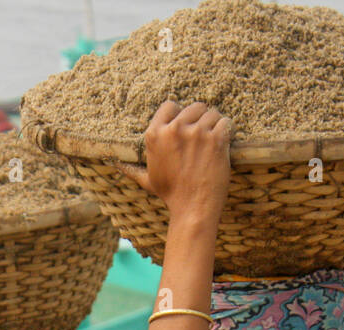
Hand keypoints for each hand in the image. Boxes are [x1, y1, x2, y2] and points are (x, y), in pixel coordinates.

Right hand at [119, 101, 231, 224]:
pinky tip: (223, 142)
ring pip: (212, 113)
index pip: (170, 105)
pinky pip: (226, 122)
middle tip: (203, 135)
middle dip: (200, 118)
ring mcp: (197, 133)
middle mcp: (175, 130)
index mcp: (155, 135)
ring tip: (214, 139)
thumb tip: (116, 164)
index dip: (180, 114)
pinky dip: (227, 130)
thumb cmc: (170, 195)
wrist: (193, 208)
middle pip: (194, 107)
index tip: (186, 126)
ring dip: (215, 124)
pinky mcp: (216, 139)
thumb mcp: (147, 180)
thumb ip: (132, 168)